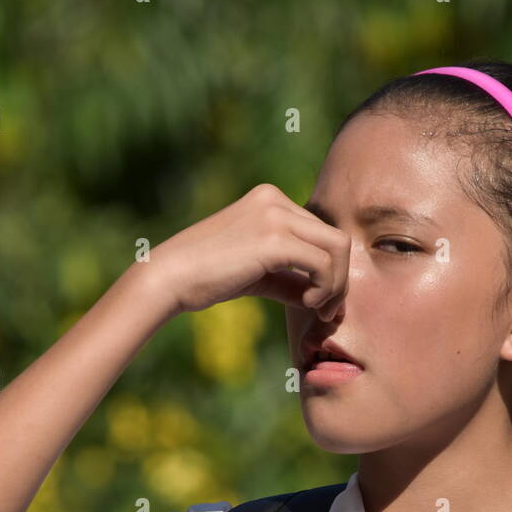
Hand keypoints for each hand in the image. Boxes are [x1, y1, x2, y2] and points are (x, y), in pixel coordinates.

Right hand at [150, 183, 349, 319]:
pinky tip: (307, 304)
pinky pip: (323, 263)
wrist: (170, 277)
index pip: (321, 232)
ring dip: (336, 286)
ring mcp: (275, 215)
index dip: (331, 270)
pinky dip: (324, 289)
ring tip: (317, 309)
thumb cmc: (206, 279)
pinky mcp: (274, 239)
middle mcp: (275, 199)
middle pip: (337, 237)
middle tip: (326, 312)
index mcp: (270, 200)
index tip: (320, 303)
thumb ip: (291, 280)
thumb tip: (322, 299)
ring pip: (338, 247)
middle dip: (341, 279)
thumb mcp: (257, 275)